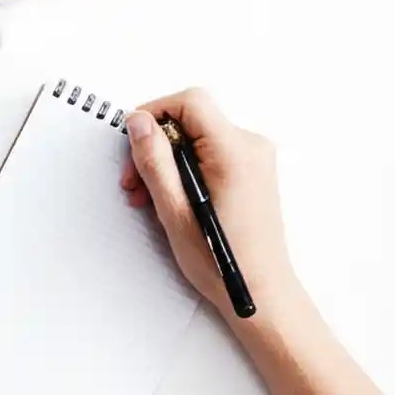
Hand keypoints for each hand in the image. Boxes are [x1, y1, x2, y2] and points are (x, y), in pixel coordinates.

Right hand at [120, 88, 295, 317]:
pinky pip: (209, 152)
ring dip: (166, 160)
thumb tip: (138, 121)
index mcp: (234, 152)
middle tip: (133, 180)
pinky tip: (170, 196)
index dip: (155, 112)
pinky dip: (184, 168)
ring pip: (196, 138)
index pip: (190, 102)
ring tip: (146, 195)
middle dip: (155, 145)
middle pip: (190, 120)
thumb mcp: (174, 210)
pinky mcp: (252, 170)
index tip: (133, 140)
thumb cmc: (222, 261)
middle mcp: (250, 147)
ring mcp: (255, 158)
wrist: (262, 292)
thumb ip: (154, 160)